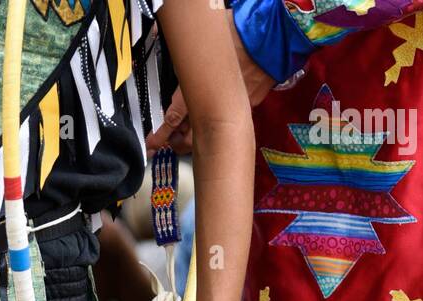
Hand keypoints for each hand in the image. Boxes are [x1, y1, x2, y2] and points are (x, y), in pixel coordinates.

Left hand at [146, 23, 274, 154]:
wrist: (271, 39)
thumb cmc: (238, 35)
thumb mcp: (205, 42)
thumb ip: (188, 55)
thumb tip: (167, 43)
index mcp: (197, 89)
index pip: (172, 118)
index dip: (160, 134)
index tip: (151, 144)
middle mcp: (212, 105)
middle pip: (190, 138)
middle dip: (178, 144)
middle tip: (170, 142)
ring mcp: (231, 109)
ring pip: (209, 136)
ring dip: (198, 139)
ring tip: (190, 134)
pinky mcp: (247, 107)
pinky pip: (229, 120)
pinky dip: (221, 122)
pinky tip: (217, 117)